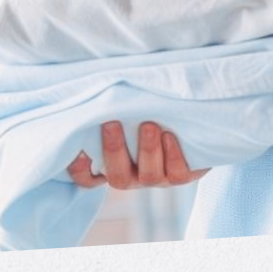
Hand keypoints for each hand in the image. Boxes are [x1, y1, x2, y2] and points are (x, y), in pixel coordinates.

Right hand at [67, 120, 209, 189]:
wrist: (193, 120)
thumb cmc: (150, 110)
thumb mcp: (127, 111)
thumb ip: (111, 108)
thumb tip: (94, 93)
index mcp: (113, 163)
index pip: (88, 178)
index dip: (80, 170)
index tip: (79, 150)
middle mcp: (134, 175)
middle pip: (118, 178)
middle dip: (114, 150)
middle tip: (111, 123)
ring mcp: (158, 177)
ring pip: (149, 176)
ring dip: (147, 150)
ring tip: (148, 125)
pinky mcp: (183, 174)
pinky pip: (178, 174)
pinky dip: (173, 155)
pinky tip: (169, 135)